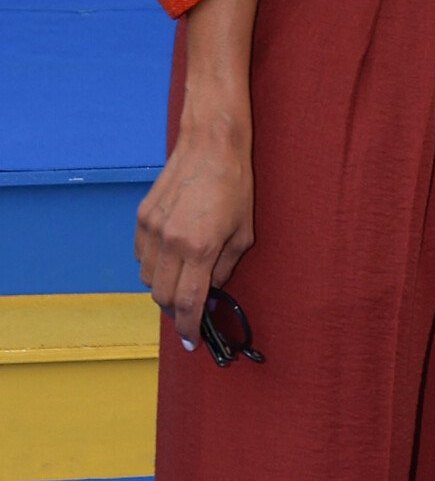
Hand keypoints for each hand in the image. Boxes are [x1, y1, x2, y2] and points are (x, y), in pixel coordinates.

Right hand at [134, 118, 253, 348]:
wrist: (211, 143)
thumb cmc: (235, 183)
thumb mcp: (244, 230)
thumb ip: (225, 267)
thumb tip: (212, 290)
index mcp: (201, 248)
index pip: (187, 304)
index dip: (189, 329)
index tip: (192, 342)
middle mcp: (171, 242)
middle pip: (162, 297)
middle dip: (176, 310)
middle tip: (190, 308)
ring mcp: (152, 228)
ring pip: (147, 278)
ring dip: (162, 287)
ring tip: (181, 277)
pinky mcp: (142, 215)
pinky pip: (140, 254)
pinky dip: (151, 264)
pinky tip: (169, 256)